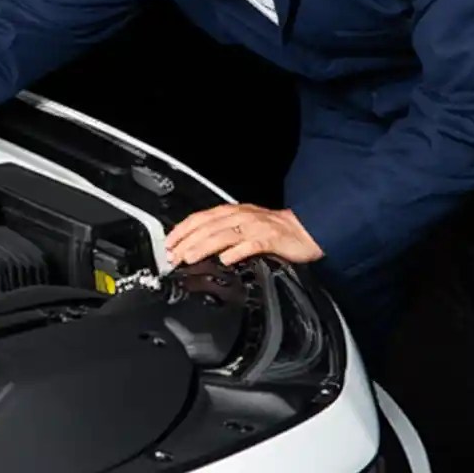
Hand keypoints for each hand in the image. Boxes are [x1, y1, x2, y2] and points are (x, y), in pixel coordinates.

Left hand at [164, 203, 323, 266]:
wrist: (305, 229)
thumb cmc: (272, 229)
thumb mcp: (242, 225)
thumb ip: (220, 232)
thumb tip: (194, 246)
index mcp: (231, 212)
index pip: (200, 218)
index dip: (182, 230)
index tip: (168, 244)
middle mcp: (241, 217)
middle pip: (208, 227)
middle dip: (187, 241)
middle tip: (173, 255)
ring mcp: (255, 228)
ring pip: (224, 235)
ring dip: (204, 246)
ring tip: (190, 257)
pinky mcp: (270, 239)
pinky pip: (251, 245)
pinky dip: (236, 251)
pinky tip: (226, 260)